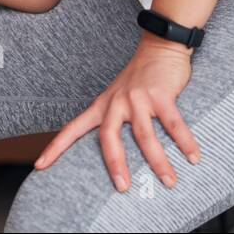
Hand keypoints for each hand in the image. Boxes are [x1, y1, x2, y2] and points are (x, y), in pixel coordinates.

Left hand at [32, 37, 201, 191]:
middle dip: (115, 165)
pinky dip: (185, 142)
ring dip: (159, 162)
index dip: (56, 148)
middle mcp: (116, 103)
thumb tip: (117, 154)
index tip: (40, 165)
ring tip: (169, 182)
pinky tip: (193, 157)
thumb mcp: (118, 96)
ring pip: (145, 137)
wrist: (160, 46)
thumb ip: (115, 120)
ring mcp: (138, 98)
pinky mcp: (160, 95)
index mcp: (102, 106)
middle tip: (122, 188)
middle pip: (109, 138)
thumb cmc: (140, 77)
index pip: (74, 128)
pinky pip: (174, 124)